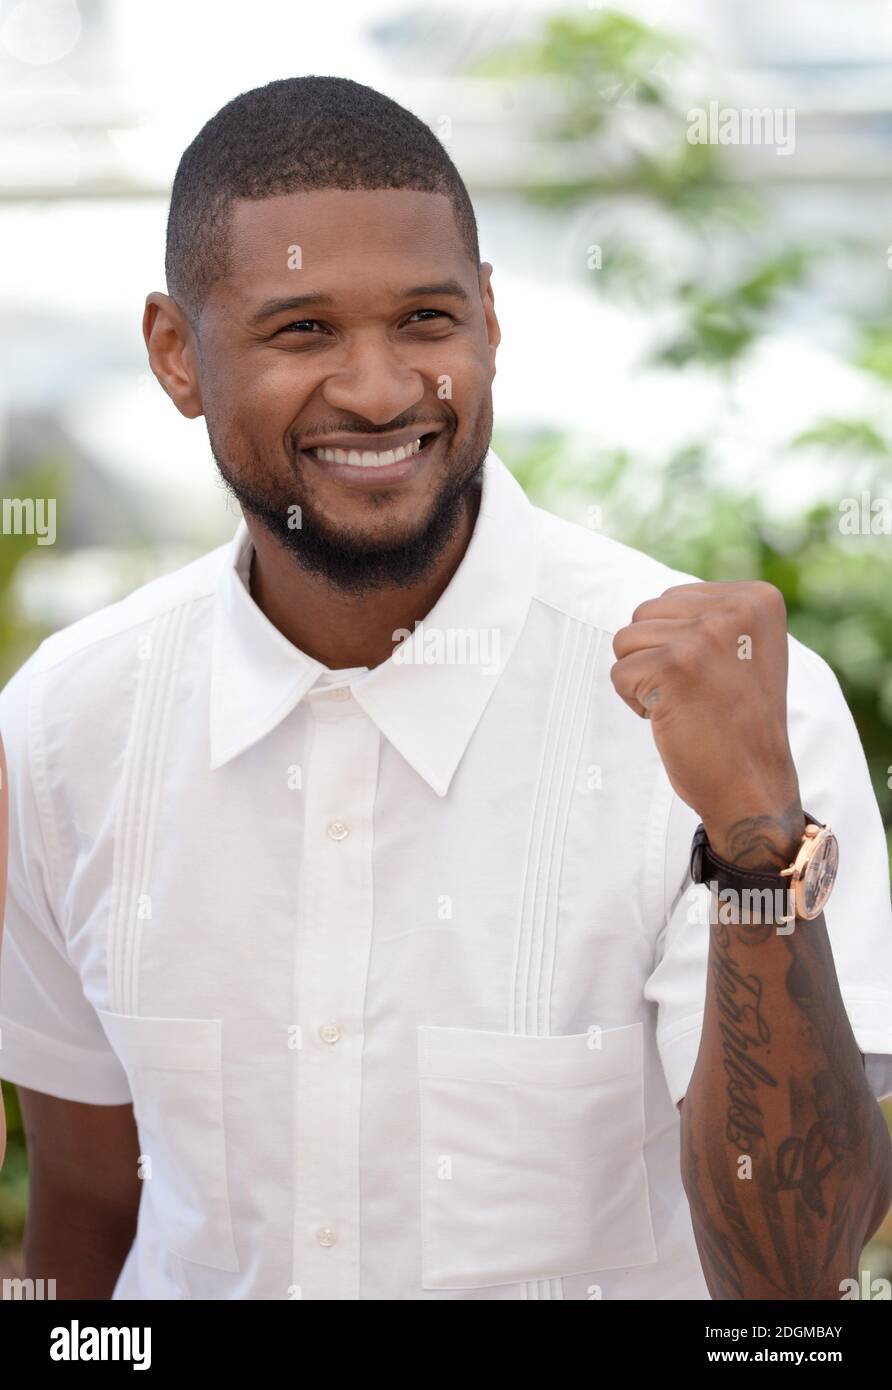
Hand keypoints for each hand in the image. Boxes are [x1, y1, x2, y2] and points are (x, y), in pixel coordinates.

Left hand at [610, 581, 803, 865]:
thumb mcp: (745, 650)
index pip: (673, 598)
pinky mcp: (672, 665)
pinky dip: (635, 702)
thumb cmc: (740, 723)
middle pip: (645, 613)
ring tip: (684, 703)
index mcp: (757, 599)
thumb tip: (660, 602)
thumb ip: (712, 616)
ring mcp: (703, 635)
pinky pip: (619, 673)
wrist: (754, 785)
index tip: (714, 676)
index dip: (678, 643)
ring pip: (626, 640)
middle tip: (696, 693)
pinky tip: (673, 718)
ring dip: (643, 678)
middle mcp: (736, 609)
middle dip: (655, 656)